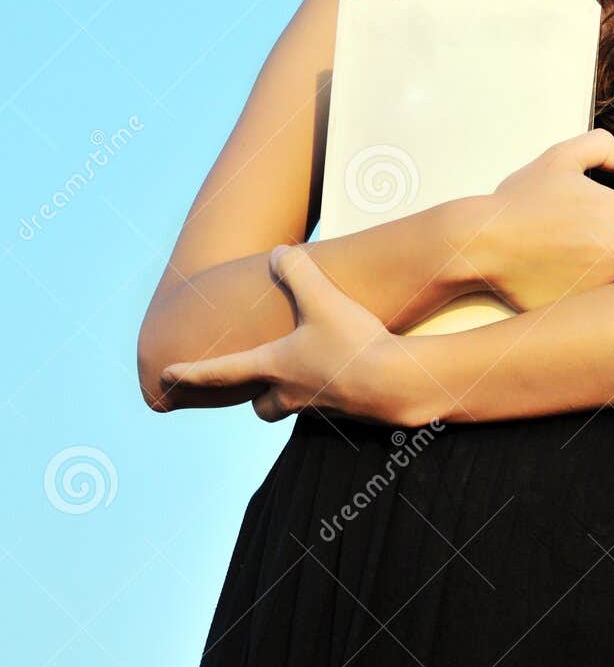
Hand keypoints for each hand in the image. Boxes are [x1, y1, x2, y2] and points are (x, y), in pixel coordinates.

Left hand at [158, 245, 404, 423]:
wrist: (396, 385)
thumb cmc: (353, 344)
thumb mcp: (322, 298)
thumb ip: (297, 271)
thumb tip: (278, 253)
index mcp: (276, 367)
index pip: (221, 372)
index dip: (191, 372)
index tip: (164, 378)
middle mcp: (293, 393)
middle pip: (262, 407)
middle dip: (258, 395)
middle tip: (262, 380)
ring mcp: (321, 407)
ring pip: (295, 408)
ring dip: (295, 394)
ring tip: (313, 370)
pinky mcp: (350, 413)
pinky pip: (331, 406)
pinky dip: (332, 393)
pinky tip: (351, 373)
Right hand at [480, 127, 613, 312]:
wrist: (484, 243)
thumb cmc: (519, 202)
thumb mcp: (560, 157)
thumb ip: (601, 147)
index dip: (592, 211)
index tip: (568, 214)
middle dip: (590, 238)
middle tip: (556, 233)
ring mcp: (604, 280)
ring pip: (602, 269)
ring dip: (583, 263)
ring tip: (550, 252)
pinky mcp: (585, 304)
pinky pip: (587, 293)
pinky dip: (573, 285)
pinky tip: (549, 271)